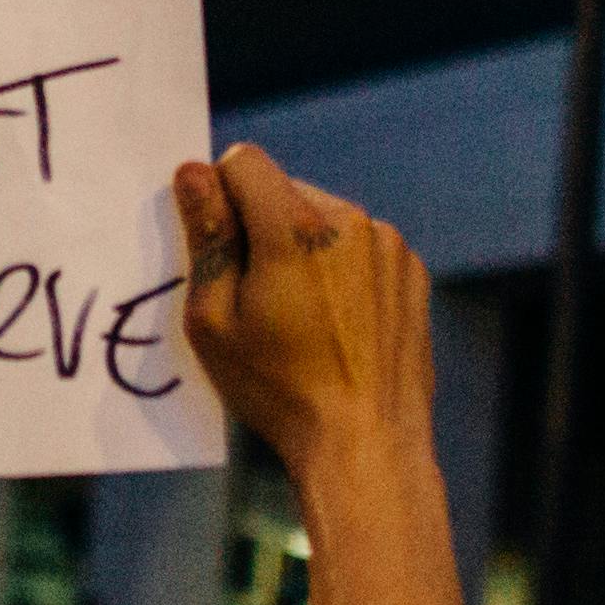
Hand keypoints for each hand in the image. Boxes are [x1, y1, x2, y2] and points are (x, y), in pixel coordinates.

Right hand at [169, 146, 431, 478]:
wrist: (366, 442)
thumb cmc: (279, 389)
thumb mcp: (215, 321)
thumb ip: (206, 238)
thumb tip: (192, 171)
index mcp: (296, 227)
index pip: (245, 162)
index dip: (221, 197)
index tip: (220, 248)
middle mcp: (350, 221)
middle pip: (285, 192)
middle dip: (263, 228)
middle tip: (257, 298)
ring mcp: (388, 246)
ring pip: (325, 220)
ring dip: (305, 248)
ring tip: (302, 317)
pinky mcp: (412, 271)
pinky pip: (362, 248)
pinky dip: (343, 271)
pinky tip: (338, 324)